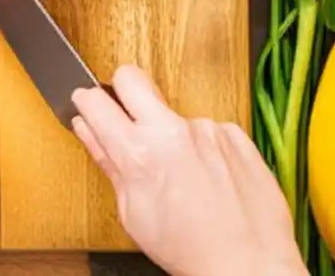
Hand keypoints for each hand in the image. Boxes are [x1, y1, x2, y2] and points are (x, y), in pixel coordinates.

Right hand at [73, 66, 306, 275]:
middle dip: (120, 88)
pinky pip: (206, 129)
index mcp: (138, 153)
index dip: (85, 102)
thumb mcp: (131, 212)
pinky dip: (202, 146)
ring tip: (181, 173)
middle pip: (131, 77)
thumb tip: (88, 129)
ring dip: (169, 132)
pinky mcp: (235, 135)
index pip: (94, 101)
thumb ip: (108, 162)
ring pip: (172, 112)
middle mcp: (172, 132)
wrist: (248, 265)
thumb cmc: (191, 249)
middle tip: (124, 113)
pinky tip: (207, 175)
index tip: (87, 106)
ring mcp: (207, 130)